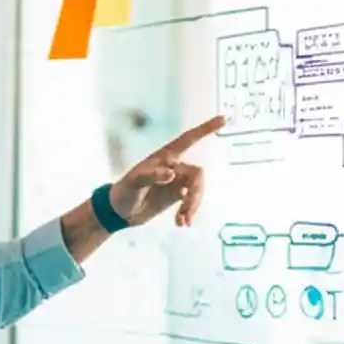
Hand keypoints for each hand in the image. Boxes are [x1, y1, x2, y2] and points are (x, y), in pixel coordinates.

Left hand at [108, 115, 225, 227]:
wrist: (120, 212)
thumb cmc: (124, 191)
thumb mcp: (134, 182)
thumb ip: (152, 175)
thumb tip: (173, 173)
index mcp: (165, 157)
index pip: (188, 139)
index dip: (206, 129)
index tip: (224, 119)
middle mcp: (174, 166)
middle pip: (197, 176)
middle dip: (195, 194)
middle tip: (187, 212)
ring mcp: (177, 181)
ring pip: (196, 190)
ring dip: (192, 206)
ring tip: (183, 222)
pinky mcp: (177, 195)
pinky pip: (191, 202)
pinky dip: (188, 213)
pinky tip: (181, 223)